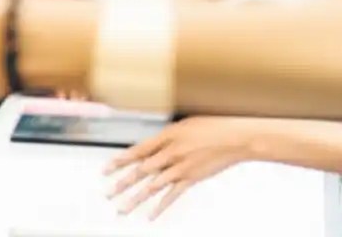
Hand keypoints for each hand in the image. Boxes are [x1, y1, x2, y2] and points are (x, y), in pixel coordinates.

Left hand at [105, 117, 257, 218]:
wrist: (235, 138)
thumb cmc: (212, 127)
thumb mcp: (183, 125)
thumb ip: (166, 136)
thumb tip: (153, 144)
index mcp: (166, 136)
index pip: (137, 151)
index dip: (120, 161)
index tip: (106, 170)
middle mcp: (170, 153)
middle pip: (141, 171)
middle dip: (122, 183)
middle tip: (108, 193)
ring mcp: (180, 168)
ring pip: (153, 186)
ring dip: (136, 199)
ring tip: (122, 209)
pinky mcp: (191, 179)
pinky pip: (172, 195)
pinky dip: (160, 207)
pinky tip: (150, 215)